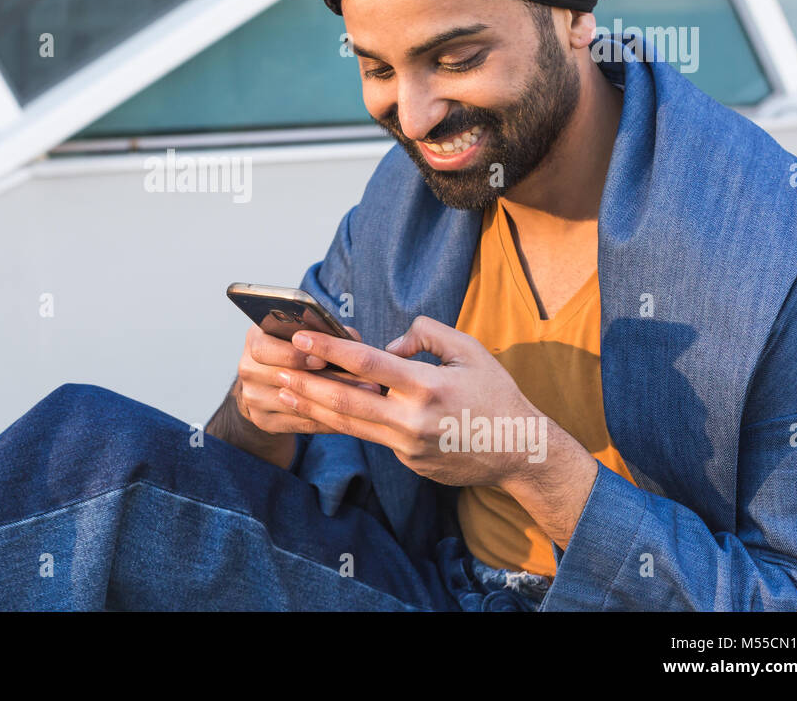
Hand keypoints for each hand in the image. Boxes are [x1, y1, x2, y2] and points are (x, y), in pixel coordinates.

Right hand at [234, 323, 370, 435]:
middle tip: (360, 384)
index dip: (293, 355)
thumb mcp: (302, 334)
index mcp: (255, 339)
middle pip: (285, 378)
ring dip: (334, 404)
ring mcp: (253, 397)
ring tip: (367, 401)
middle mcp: (248, 368)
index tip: (322, 359)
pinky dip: (328, 421)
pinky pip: (301, 424)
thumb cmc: (294, 351)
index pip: (264, 348)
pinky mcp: (263, 420)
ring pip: (297, 404)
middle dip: (326, 381)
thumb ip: (324, 333)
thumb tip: (350, 338)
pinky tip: (352, 417)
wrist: (267, 383)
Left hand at [272, 315, 551, 487]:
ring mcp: (407, 445)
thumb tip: (390, 344)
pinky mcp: (408, 461)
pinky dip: (343, 423)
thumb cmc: (496, 395)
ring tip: (285, 392)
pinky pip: (370, 437)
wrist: (519, 452)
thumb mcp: (469, 350)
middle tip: (277, 370)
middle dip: (307, 384)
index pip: (366, 364)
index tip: (301, 337)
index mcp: (426, 386)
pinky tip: (320, 412)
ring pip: (350, 424)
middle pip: (346, 401)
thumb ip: (426, 335)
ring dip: (313, 407)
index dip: (329, 350)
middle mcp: (412, 419)